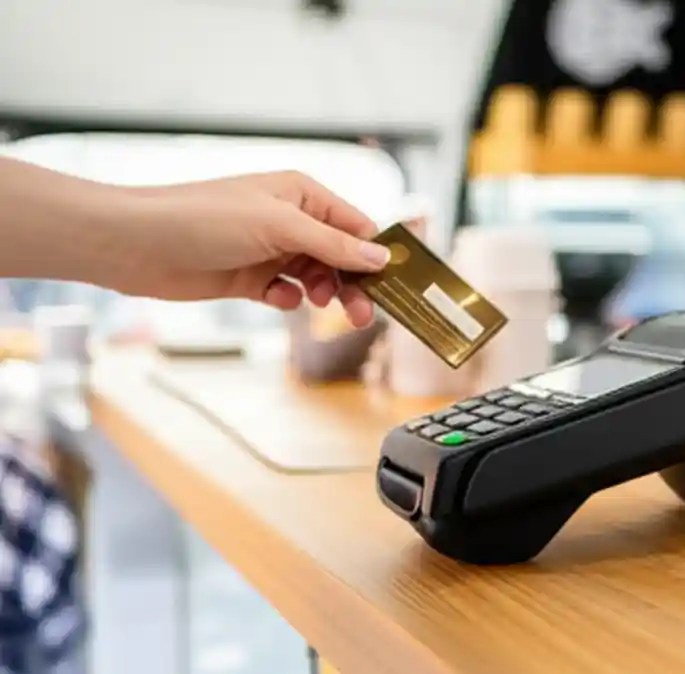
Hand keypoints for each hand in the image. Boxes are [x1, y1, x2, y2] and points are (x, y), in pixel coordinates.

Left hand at [115, 171, 390, 326]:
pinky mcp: (248, 278)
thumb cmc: (202, 219)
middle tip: (364, 315)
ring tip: (317, 304)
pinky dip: (287, 300)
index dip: (377, 254)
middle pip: (341, 256)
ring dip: (324, 293)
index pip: (357, 225)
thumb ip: (334, 245)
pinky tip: (276, 299)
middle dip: (354, 283)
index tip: (395, 286)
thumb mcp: (279, 227)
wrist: (135, 244)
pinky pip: (285, 293)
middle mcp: (289, 220)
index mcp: (301, 194)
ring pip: (316, 277)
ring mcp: (268, 250)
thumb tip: (382, 257)